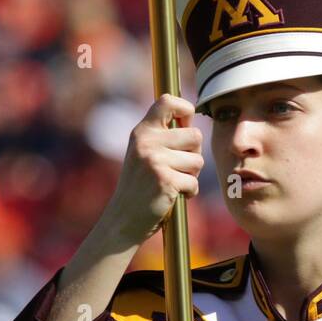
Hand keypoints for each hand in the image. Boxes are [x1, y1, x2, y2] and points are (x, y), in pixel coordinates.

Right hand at [102, 93, 205, 249]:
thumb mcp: (144, 154)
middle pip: (195, 135)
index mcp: (142, 131)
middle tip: (179, 168)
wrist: (124, 219)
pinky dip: (189, 192)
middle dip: (194, 154)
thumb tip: (191, 117)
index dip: (185, 108)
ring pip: (198, 160)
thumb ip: (163, 136)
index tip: (186, 124)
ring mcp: (155, 160)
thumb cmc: (140, 187)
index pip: (167, 101)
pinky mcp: (165, 180)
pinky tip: (173, 196)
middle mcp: (147, 141)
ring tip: (173, 183)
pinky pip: (193, 182)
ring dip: (191, 176)